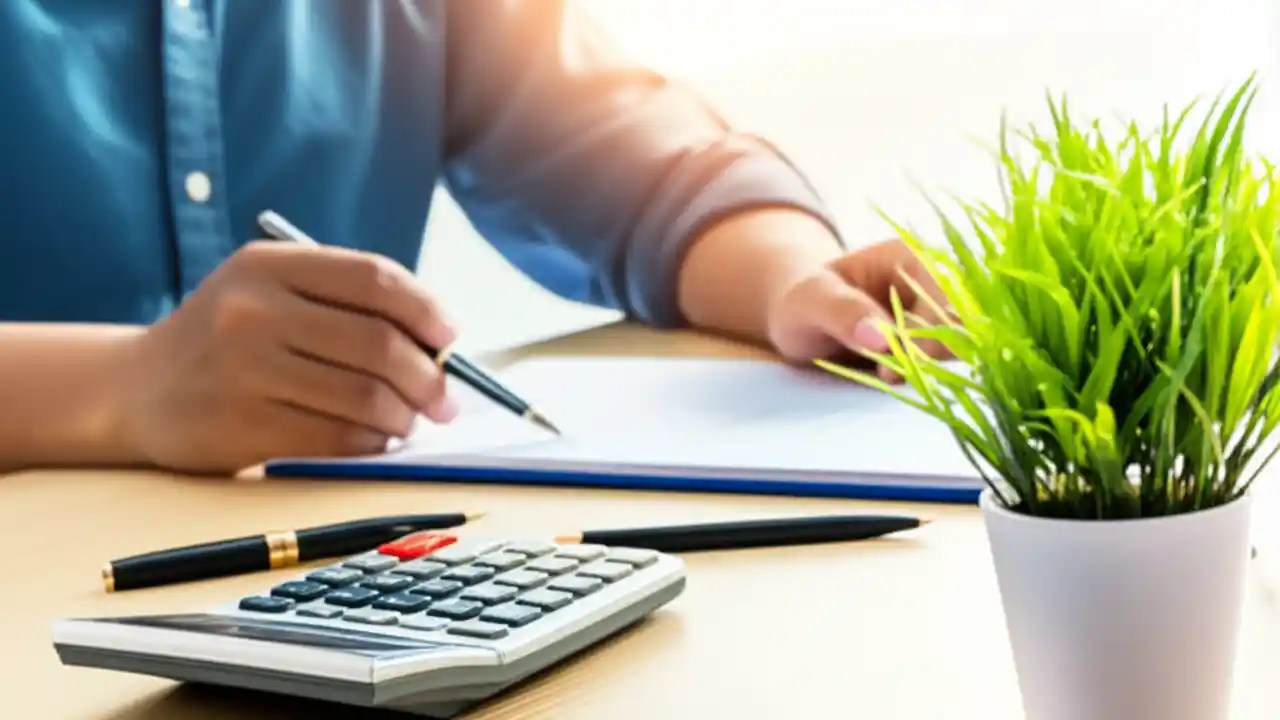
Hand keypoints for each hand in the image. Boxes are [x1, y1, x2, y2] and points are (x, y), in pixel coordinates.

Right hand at [120, 242, 457, 473]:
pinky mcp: (240, 425)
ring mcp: (243, 369)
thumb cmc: (228, 339)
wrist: (137, 389)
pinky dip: (371, 443)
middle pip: (376, 342)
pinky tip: (376, 441)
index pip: (372, 278)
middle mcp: (252, 310)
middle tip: (445, 400)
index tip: (451, 337)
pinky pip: (335, 437)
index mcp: (268, 266)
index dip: (425, 309)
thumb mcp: (269, 293)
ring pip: (363, 395)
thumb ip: (344, 304)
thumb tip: (439, 342)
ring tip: (410, 422)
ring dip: (404, 416)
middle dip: (427, 376)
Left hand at [765, 239, 951, 378]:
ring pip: (962, 350)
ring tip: (887, 377)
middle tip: (887, 378)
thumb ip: (841, 312)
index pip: (944, 297)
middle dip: (929, 359)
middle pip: (962, 326)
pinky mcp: (936, 343)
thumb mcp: (808, 301)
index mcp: (911, 257)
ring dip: (931, 372)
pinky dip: (928, 379)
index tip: (890, 370)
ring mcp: (940, 314)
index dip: (925, 337)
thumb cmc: (802, 302)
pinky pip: (949, 365)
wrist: (802, 319)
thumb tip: (881, 337)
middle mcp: (936, 282)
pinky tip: (896, 381)